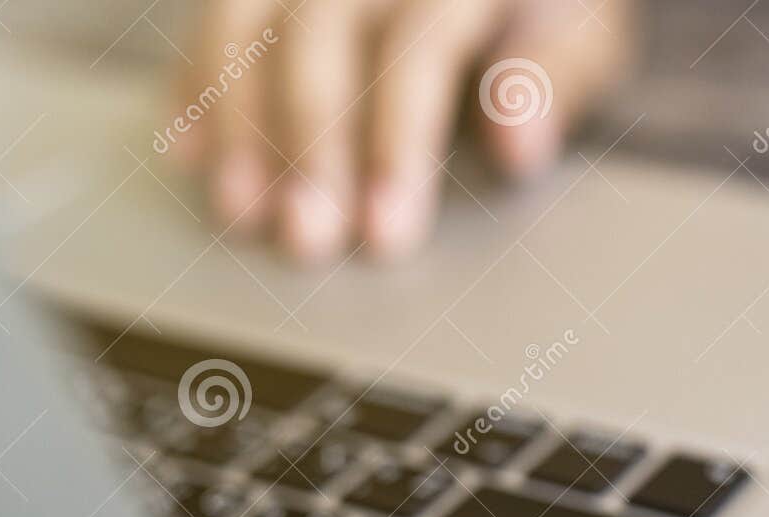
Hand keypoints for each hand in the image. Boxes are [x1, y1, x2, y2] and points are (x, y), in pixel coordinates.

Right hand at [175, 0, 633, 258]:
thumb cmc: (551, 4)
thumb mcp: (583, 36)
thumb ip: (551, 81)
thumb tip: (518, 141)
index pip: (418, 50)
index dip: (397, 144)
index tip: (385, 232)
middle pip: (322, 40)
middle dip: (310, 148)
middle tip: (306, 240)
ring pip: (252, 24)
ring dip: (238, 124)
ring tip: (240, 214)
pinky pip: (223, 17)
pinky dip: (200, 84)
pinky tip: (185, 150)